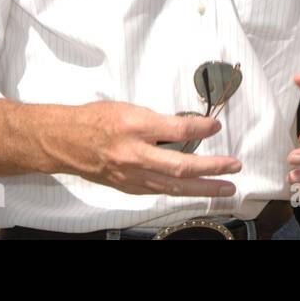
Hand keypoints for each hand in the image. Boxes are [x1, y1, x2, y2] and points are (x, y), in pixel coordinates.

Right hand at [59, 101, 241, 197]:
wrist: (65, 141)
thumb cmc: (97, 120)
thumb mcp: (130, 108)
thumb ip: (159, 121)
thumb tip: (188, 128)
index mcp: (135, 127)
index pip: (178, 130)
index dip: (201, 129)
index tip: (215, 126)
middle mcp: (135, 154)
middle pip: (181, 166)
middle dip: (212, 167)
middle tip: (234, 166)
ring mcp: (131, 175)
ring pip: (174, 186)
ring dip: (204, 188)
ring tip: (227, 188)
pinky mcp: (129, 187)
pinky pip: (161, 191)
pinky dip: (182, 192)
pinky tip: (198, 191)